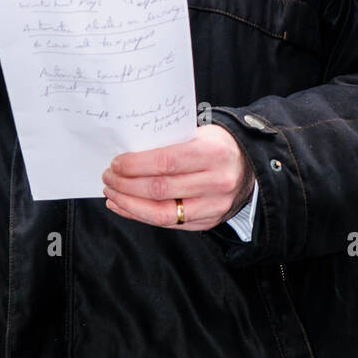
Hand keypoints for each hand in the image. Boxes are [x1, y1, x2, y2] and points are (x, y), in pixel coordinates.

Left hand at [101, 124, 255, 231]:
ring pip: (162, 212)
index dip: (136, 165)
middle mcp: (216, 182)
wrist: (249, 166)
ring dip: (130, 204)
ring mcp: (213, 206)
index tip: (116, 163)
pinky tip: (125, 206)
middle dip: (126, 185)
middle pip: (160, 189)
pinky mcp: (208, 222)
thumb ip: (170, 143)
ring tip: (112, 194)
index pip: (166, 162)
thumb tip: (128, 154)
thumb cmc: (217, 145)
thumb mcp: (200, 134)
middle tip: (108, 178)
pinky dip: (141, 215)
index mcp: (213, 153)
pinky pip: (169, 224)